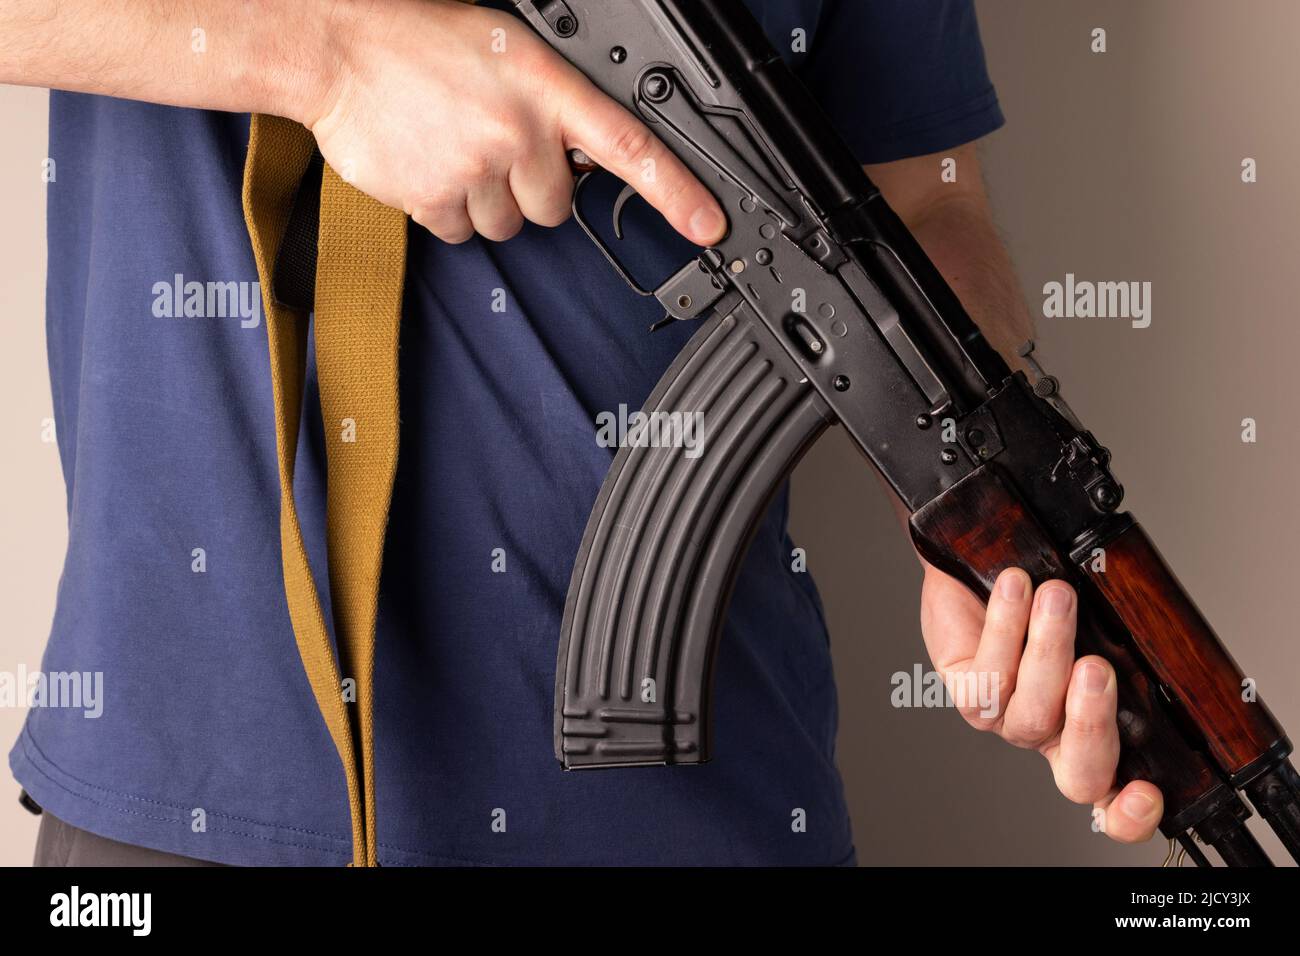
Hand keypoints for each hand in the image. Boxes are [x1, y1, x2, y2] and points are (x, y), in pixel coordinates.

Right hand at [303, 0, 726, 244]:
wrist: (338, 44)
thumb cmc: (422, 41)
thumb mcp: (508, 52)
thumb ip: (551, 105)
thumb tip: (580, 156)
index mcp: (546, 89)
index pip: (630, 146)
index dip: (676, 192)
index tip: (708, 225)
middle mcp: (518, 132)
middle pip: (556, 206)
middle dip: (530, 187)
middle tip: (493, 146)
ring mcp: (475, 169)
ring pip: (508, 226)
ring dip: (486, 200)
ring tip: (452, 148)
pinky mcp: (433, 199)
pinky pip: (460, 234)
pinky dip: (445, 209)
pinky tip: (427, 164)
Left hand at [919, 560, 1163, 841]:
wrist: (973, 565)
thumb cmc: (1040, 595)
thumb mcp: (1092, 614)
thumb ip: (1117, 633)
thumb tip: (1151, 620)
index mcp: (1090, 731)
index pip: (1115, 795)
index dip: (1129, 813)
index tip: (1147, 794)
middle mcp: (1048, 735)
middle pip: (1080, 772)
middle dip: (1092, 724)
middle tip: (1096, 668)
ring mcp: (1005, 719)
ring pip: (1034, 711)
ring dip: (1049, 649)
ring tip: (1057, 596)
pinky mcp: (966, 693)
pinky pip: (989, 674)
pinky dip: (1006, 624)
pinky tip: (1014, 587)